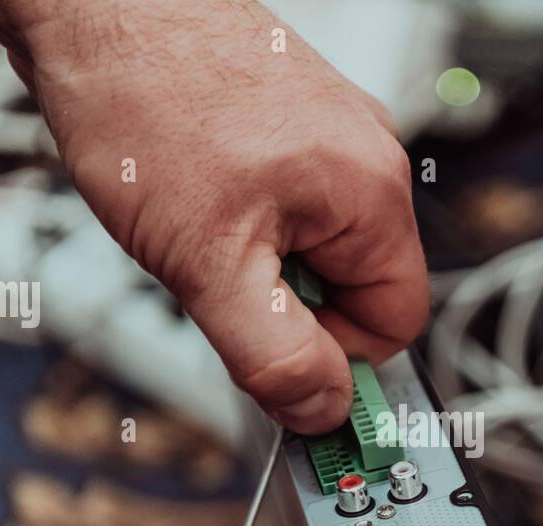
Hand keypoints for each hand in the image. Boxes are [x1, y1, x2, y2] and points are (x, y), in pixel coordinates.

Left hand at [0, 0, 429, 432]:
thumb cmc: (146, 97)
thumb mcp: (209, 261)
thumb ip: (274, 353)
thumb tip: (324, 410)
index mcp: (372, 196)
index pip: (395, 326)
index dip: (331, 357)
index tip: (271, 361)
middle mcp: (365, 158)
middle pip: (354, 287)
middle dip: (285, 305)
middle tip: (215, 278)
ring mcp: (329, 133)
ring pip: (313, 248)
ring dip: (257, 263)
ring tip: (196, 223)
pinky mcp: (288, 121)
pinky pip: (286, 205)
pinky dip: (241, 222)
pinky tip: (193, 194)